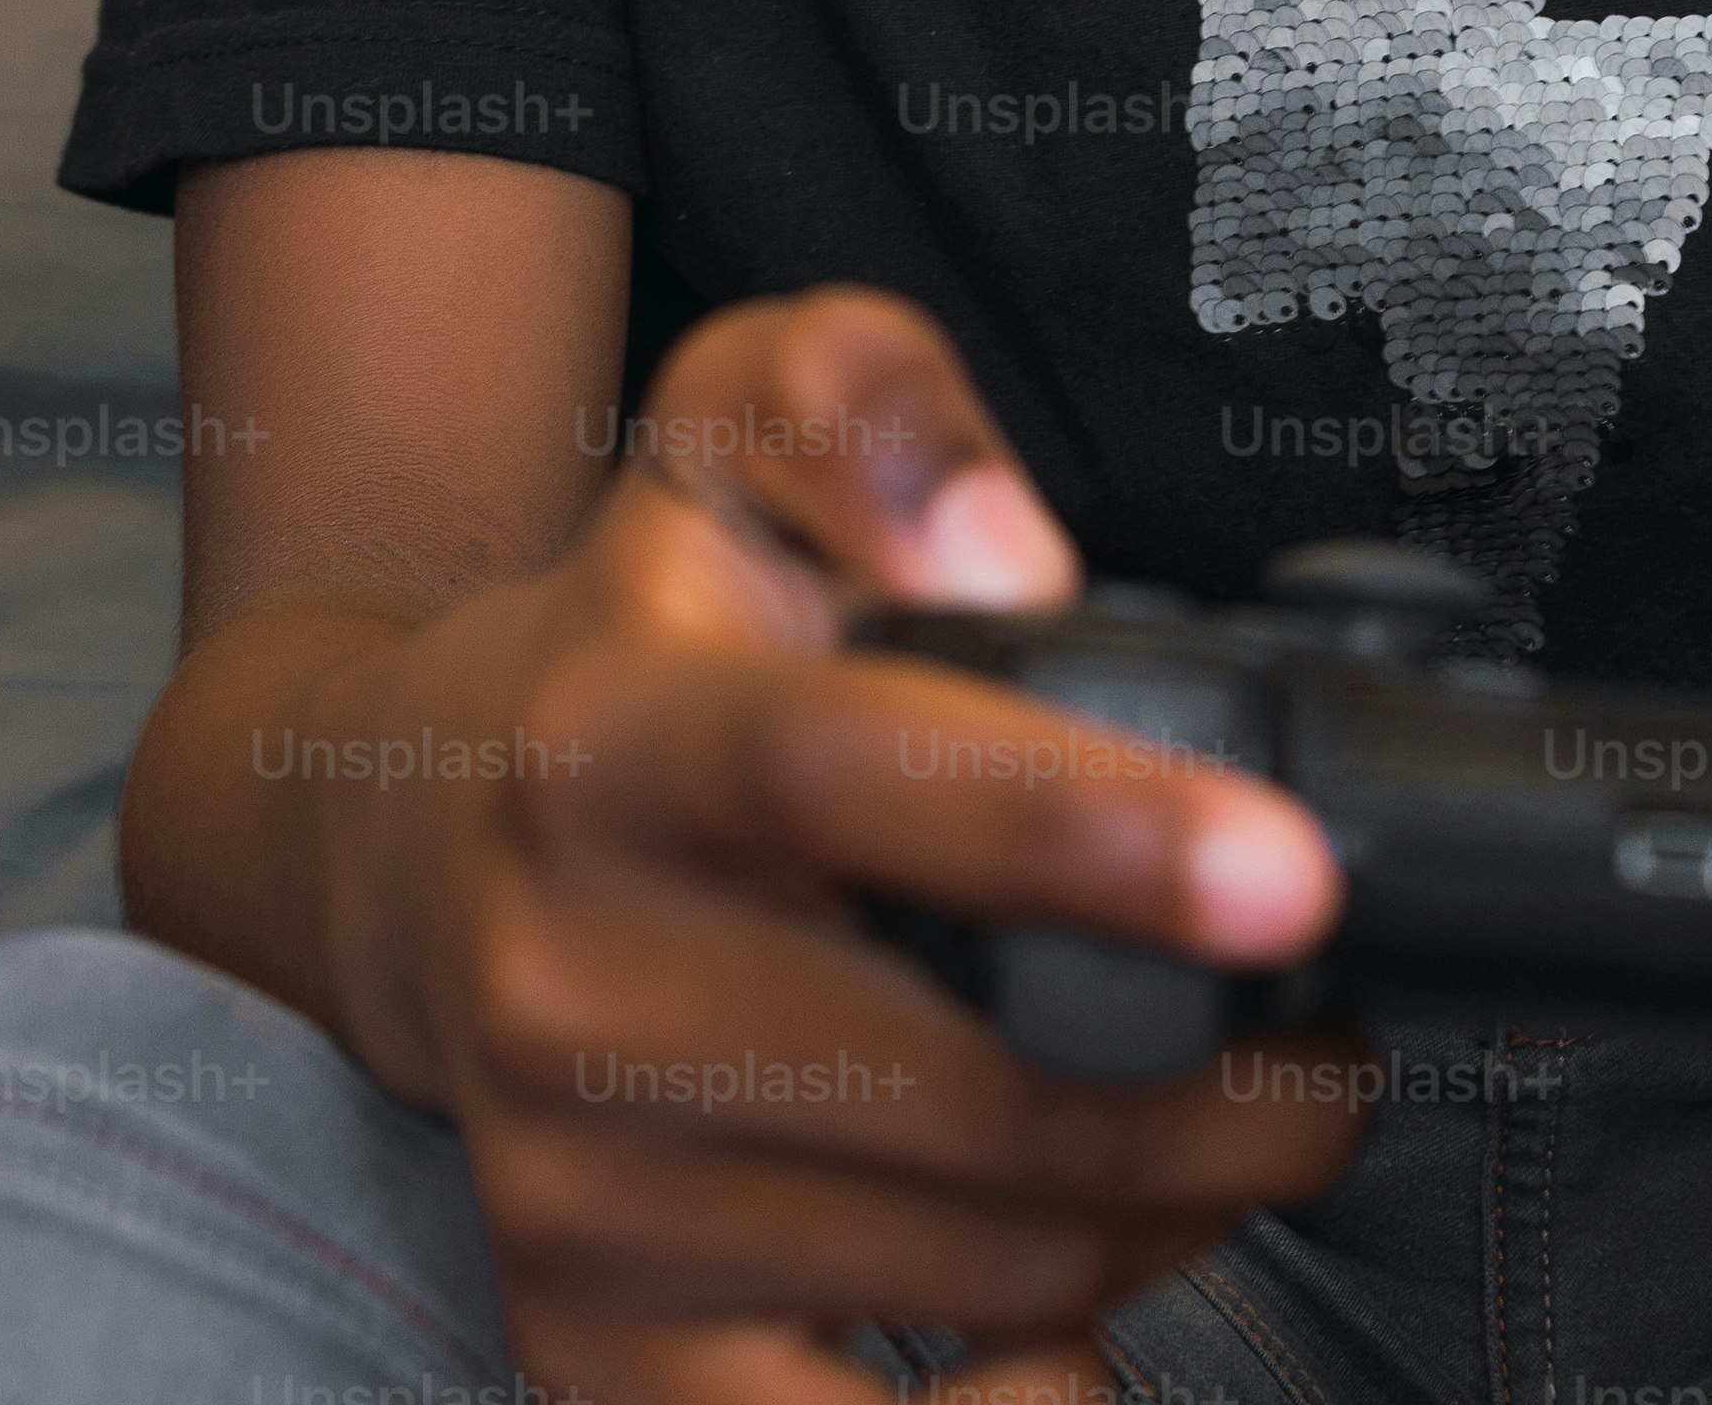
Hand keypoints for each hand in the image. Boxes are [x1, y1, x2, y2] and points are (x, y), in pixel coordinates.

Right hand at [329, 289, 1361, 1404]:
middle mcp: (565, 979)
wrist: (398, 843)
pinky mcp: (593, 1345)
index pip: (850, 778)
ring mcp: (574, 1189)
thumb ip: (861, 407)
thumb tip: (1004, 549)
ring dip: (1161, 1218)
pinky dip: (1036, 1392)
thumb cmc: (633, 654)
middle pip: (999, 1098)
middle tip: (1314, 1041)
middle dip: (1239, 1091)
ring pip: (997, 1271)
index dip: (1080, 829)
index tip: (1285, 874)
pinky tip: (1057, 1301)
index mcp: (609, 745)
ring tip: (1177, 1125)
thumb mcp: (725, 433)